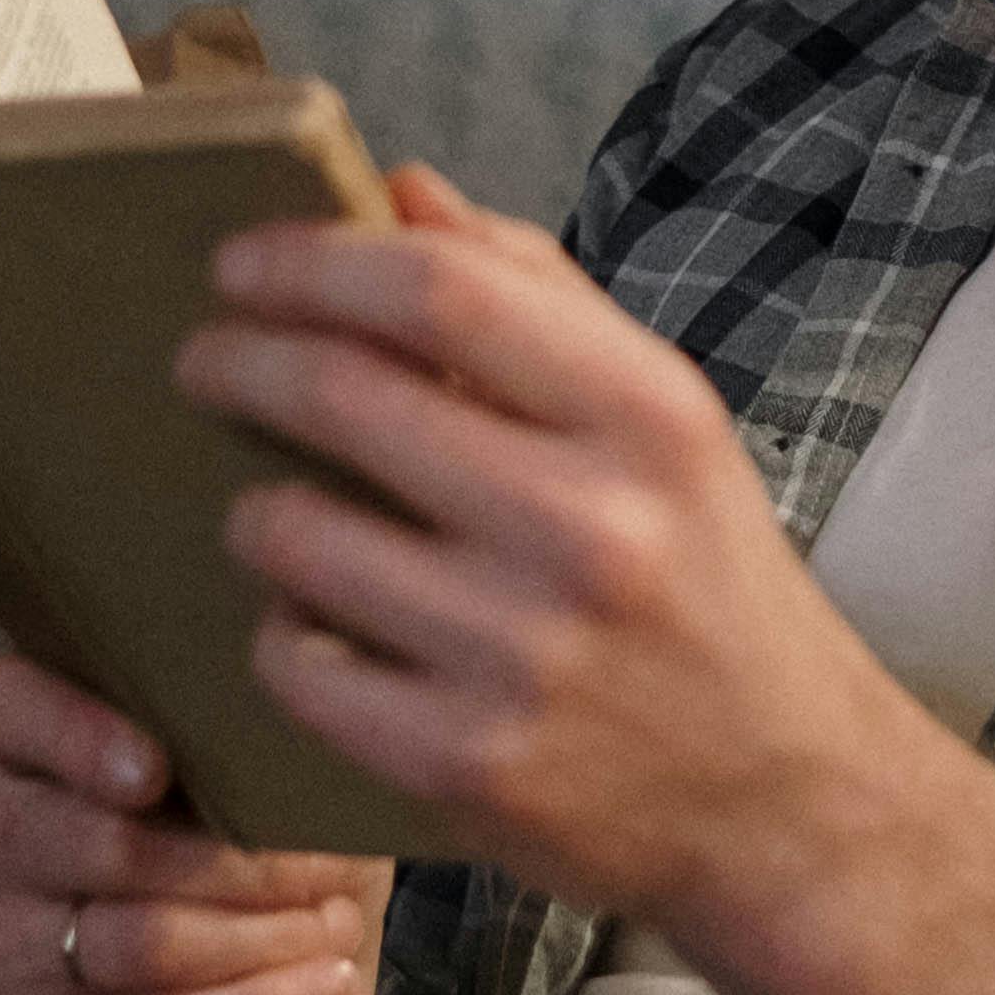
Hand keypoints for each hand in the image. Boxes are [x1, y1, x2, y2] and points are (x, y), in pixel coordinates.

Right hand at [0, 638, 385, 994]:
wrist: (278, 992)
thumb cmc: (270, 845)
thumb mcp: (280, 773)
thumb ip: (255, 734)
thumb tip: (290, 732)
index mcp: (27, 736)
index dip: (69, 732)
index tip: (157, 769)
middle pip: (83, 838)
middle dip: (223, 859)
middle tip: (320, 869)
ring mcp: (5, 942)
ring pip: (128, 940)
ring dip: (256, 937)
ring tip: (336, 927)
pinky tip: (325, 988)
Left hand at [176, 161, 925, 944]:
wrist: (789, 803)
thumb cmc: (708, 586)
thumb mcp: (666, 425)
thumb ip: (540, 296)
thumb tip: (402, 191)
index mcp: (649, 418)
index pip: (439, 289)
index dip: (313, 262)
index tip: (241, 263)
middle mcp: (592, 530)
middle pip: (344, 397)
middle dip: (238, 363)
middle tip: (205, 362)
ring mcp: (524, 656)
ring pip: (295, 536)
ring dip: (257, 509)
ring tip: (272, 510)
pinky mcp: (467, 767)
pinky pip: (296, 664)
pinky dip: (282, 634)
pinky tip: (316, 625)